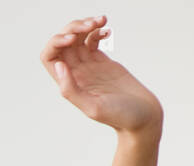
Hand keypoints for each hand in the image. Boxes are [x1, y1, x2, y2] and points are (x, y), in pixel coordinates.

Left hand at [40, 15, 163, 134]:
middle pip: (62, 43)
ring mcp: (89, 67)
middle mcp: (76, 74)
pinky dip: (97, 31)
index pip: (50, 57)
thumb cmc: (120, 116)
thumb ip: (72, 90)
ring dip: (85, 25)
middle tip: (91, 24)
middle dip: (73, 28)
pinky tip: (108, 30)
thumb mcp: (93, 107)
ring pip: (77, 38)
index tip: (74, 38)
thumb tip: (58, 66)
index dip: (56, 42)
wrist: (143, 117)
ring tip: (101, 20)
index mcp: (69, 84)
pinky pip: (93, 41)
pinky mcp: (103, 62)